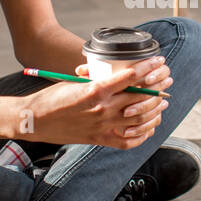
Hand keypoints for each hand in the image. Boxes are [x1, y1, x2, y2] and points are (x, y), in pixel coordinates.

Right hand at [26, 57, 169, 147]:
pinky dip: (142, 134)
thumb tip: (120, 77)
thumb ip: (99, 82)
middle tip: (167, 81)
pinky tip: (149, 127)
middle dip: (157, 88)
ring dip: (154, 110)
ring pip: (139, 119)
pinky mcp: (99, 140)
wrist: (34, 121)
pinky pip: (128, 140)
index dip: (148, 67)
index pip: (130, 77)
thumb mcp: (76, 83)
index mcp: (95, 90)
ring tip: (162, 103)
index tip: (158, 60)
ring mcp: (102, 127)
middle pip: (140, 98)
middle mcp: (102, 109)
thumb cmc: (53, 98)